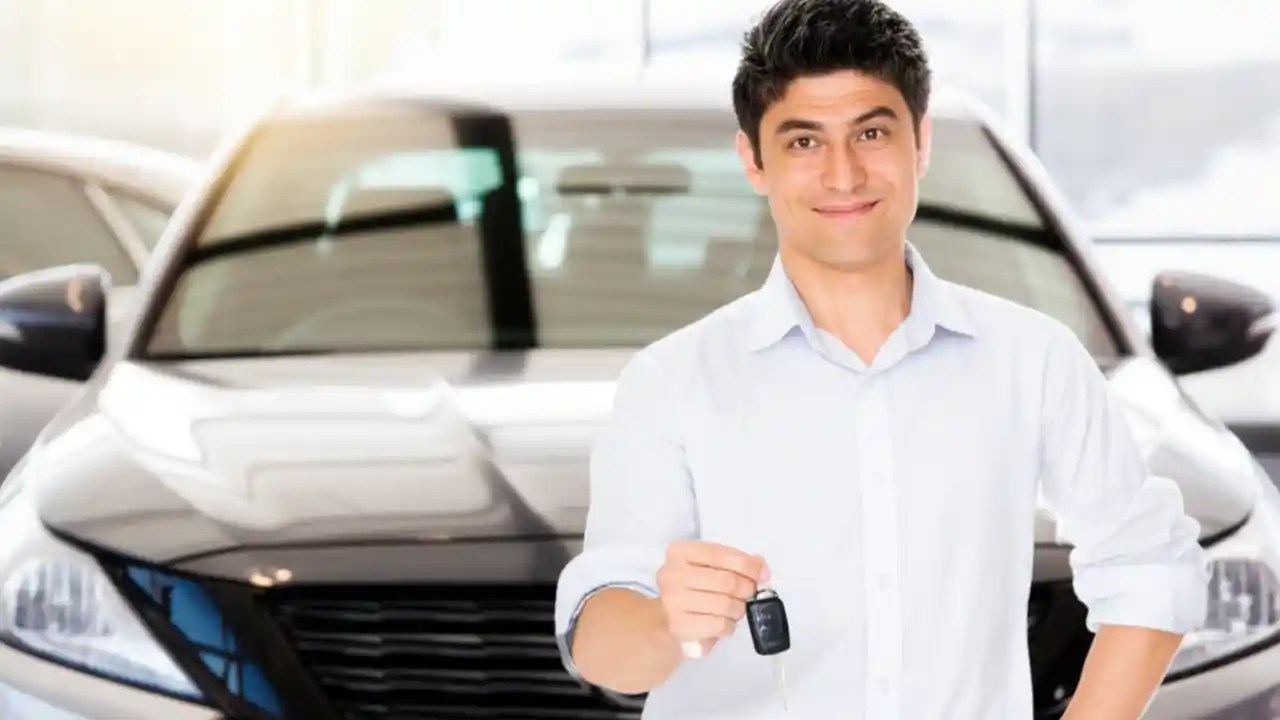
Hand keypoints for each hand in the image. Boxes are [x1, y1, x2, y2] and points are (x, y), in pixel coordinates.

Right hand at [656, 540, 770, 657]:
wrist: (666, 619)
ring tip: (736, 608)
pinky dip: (729, 625)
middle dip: (746, 588)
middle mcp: (672, 574)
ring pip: (725, 604)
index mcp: (679, 552)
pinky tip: (726, 622)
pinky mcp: (679, 626)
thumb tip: (761, 567)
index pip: (719, 553)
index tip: (762, 573)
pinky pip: (718, 625)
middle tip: (751, 593)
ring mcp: (673, 601)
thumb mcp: (709, 567)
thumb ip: (734, 563)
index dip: (746, 564)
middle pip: (726, 581)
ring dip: (739, 609)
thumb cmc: (693, 588)